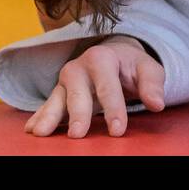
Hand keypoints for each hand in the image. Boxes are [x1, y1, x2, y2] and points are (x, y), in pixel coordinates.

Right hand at [25, 35, 164, 137]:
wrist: (113, 55)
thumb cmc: (131, 66)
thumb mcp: (147, 68)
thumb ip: (153, 84)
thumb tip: (157, 104)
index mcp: (102, 58)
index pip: (109, 87)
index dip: (114, 109)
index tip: (118, 130)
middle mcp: (79, 67)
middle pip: (78, 92)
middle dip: (79, 113)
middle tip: (79, 134)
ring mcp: (65, 81)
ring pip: (56, 98)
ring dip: (49, 116)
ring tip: (41, 133)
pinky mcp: (58, 93)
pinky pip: (47, 105)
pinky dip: (39, 116)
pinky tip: (31, 129)